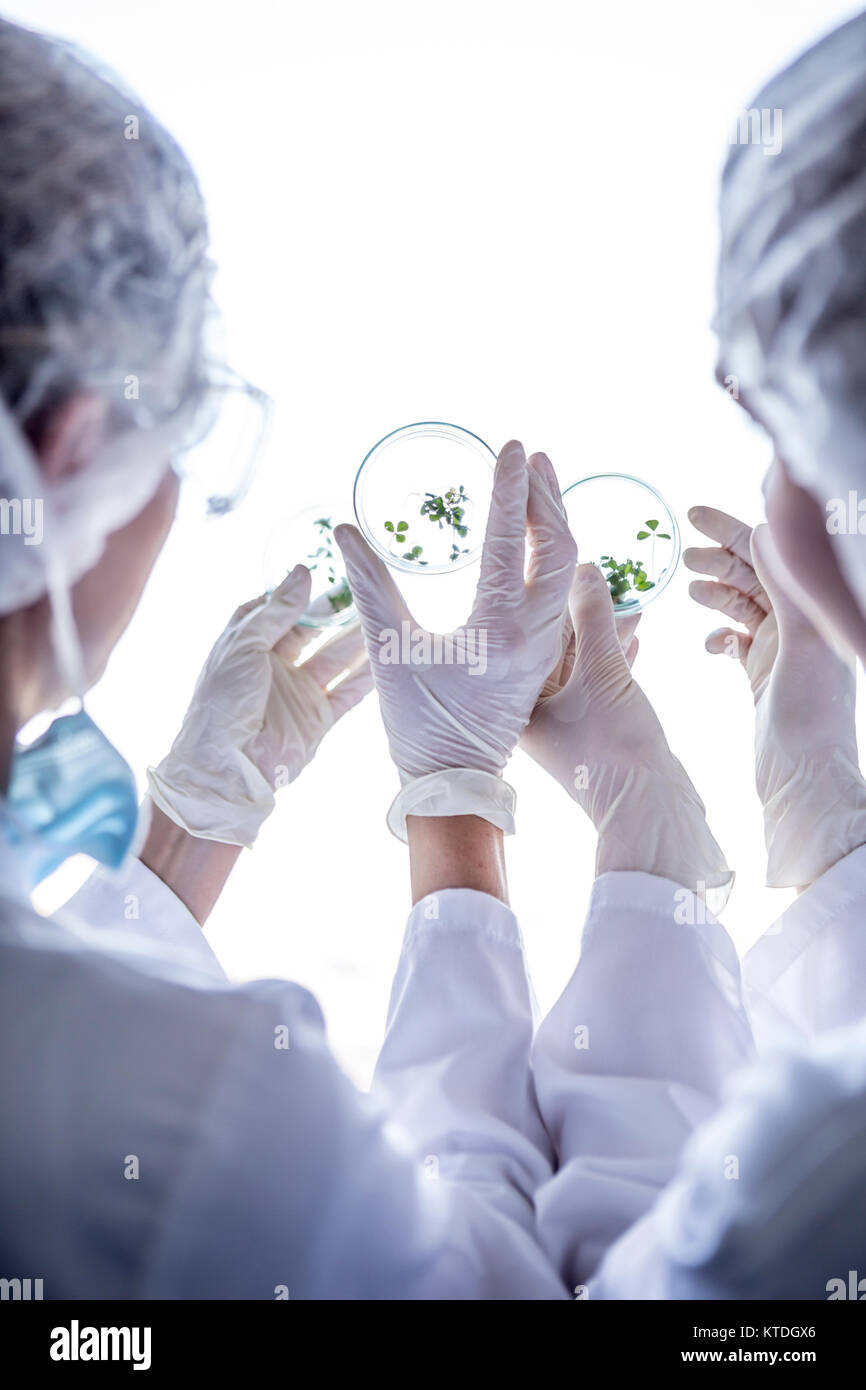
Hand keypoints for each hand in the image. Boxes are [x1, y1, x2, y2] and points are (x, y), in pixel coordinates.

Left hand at [147, 566, 372, 847]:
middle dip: (339, 611)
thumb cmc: (222, 702)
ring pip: (336, 657)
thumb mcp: (244, 645)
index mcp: (249, 642)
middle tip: (370, 588)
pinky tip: (390, 657)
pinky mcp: (318, 718)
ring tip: (388, 614)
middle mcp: (276, 663)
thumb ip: (277, 611)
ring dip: (360, 639)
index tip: (333, 568)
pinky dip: (369, 676)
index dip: (304, 591)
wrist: (226, 769)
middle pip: (315, 631)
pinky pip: (349, 692)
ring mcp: (299, 691)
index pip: (280, 608)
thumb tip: (303, 571)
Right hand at [334, 440, 576, 834]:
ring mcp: (547, 645)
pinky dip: (554, 553)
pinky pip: (563, 590)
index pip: (511, 539)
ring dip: (553, 521)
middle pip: (559, 545)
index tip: (508, 444)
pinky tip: (538, 537)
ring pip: (567, 567)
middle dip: (544, 495)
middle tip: (528, 455)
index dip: (508, 487)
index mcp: (499, 628)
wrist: (452, 781)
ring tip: (536, 482)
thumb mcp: (388, 650)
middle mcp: (535, 633)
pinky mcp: (545, 655)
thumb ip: (371, 585)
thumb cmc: (417, 721)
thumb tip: (344, 528)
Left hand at [517, 461, 730, 897]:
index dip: (529, 548)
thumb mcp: (606, 677)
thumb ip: (594, 620)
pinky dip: (609, 645)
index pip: (522, 602)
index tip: (531, 497)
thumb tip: (584, 566)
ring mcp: (556, 709)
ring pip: (570, 643)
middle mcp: (528, 696)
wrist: (646, 818)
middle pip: (542, 618)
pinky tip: (628, 626)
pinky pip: (592, 670)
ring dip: (590, 608)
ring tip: (595, 563)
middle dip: (558, 571)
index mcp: (519, 685)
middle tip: (558, 516)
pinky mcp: (585, 721)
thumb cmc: (617, 756)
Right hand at [686, 506, 865, 887]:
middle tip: (681, 554)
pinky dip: (719, 636)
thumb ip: (787, 585)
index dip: (731, 530)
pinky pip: (736, 641)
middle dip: (719, 558)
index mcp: (813, 609)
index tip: (690, 516)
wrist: (805, 778)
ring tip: (688, 590)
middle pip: (755, 574)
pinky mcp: (763, 675)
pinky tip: (708, 645)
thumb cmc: (811, 715)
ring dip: (716, 593)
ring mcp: (781, 649)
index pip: (770, 553)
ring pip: (743, 605)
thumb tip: (764, 532)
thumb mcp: (800, 641)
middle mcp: (801, 624)